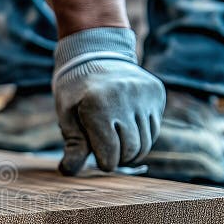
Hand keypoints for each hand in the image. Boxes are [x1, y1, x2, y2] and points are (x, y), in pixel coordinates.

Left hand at [52, 28, 164, 174]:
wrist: (95, 52)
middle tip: (110, 154)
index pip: (110, 152)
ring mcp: (144, 93)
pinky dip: (143, 134)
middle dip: (120, 158)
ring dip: (133, 149)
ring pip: (147, 141)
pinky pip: (155, 127)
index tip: (102, 161)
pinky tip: (128, 125)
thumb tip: (69, 171)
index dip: (105, 163)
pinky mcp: (156, 92)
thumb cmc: (76, 89)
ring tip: (119, 143)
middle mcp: (125, 97)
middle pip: (131, 149)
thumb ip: (73, 144)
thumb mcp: (67, 115)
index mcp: (98, 105)